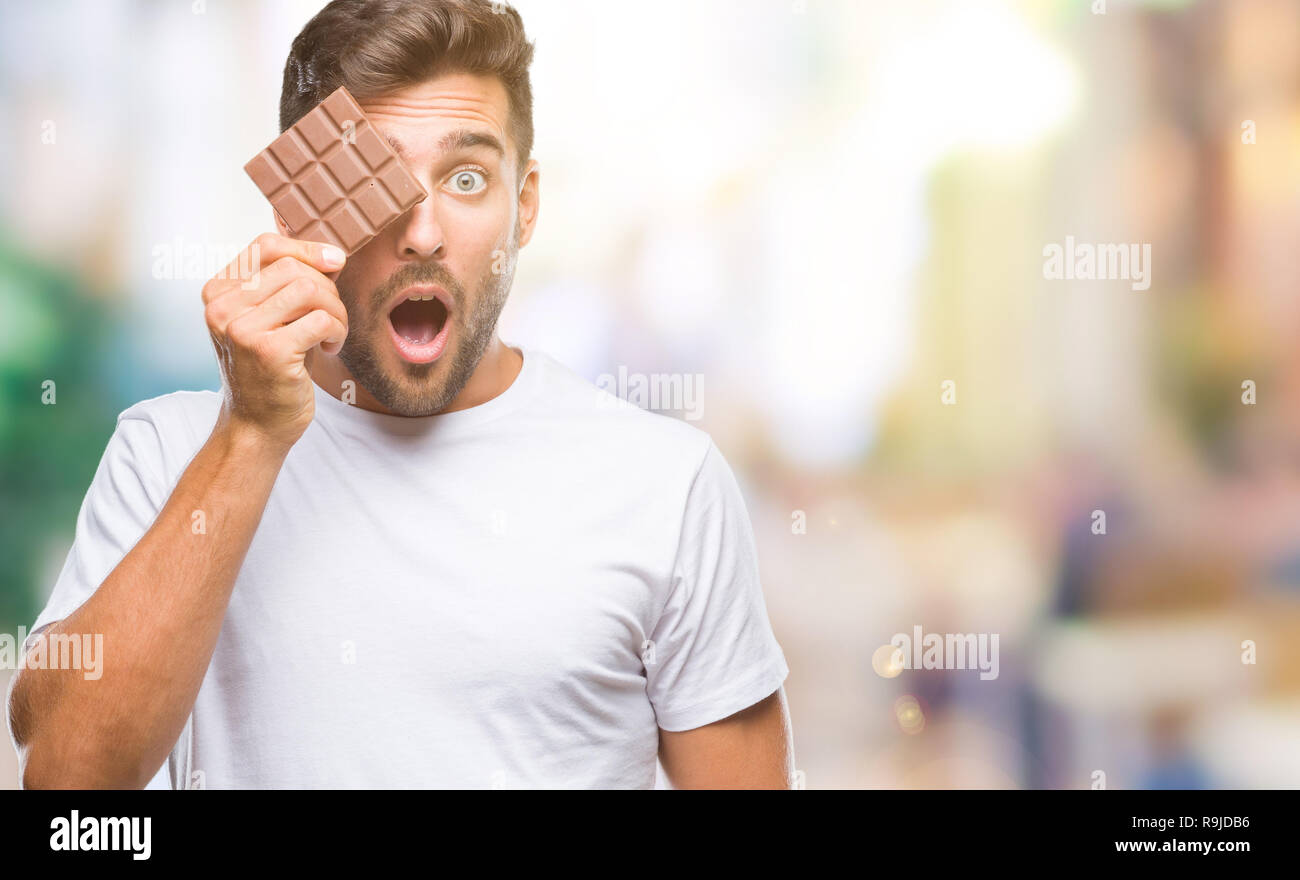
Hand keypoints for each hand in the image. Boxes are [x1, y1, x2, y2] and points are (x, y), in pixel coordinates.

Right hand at [204, 233, 348, 452]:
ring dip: (336, 312)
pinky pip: (322, 320)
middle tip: (331, 318)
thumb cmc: (271, 368)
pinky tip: (329, 348)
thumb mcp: (270, 318)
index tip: (335, 261)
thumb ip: (287, 284)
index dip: (306, 248)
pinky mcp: (269, 351)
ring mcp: (242, 329)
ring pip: (311, 290)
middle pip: (294, 268)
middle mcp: (222, 307)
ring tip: (331, 334)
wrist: (257, 425)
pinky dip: (337, 332)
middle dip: (327, 290)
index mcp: (217, 291)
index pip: (266, 246)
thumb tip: (331, 253)